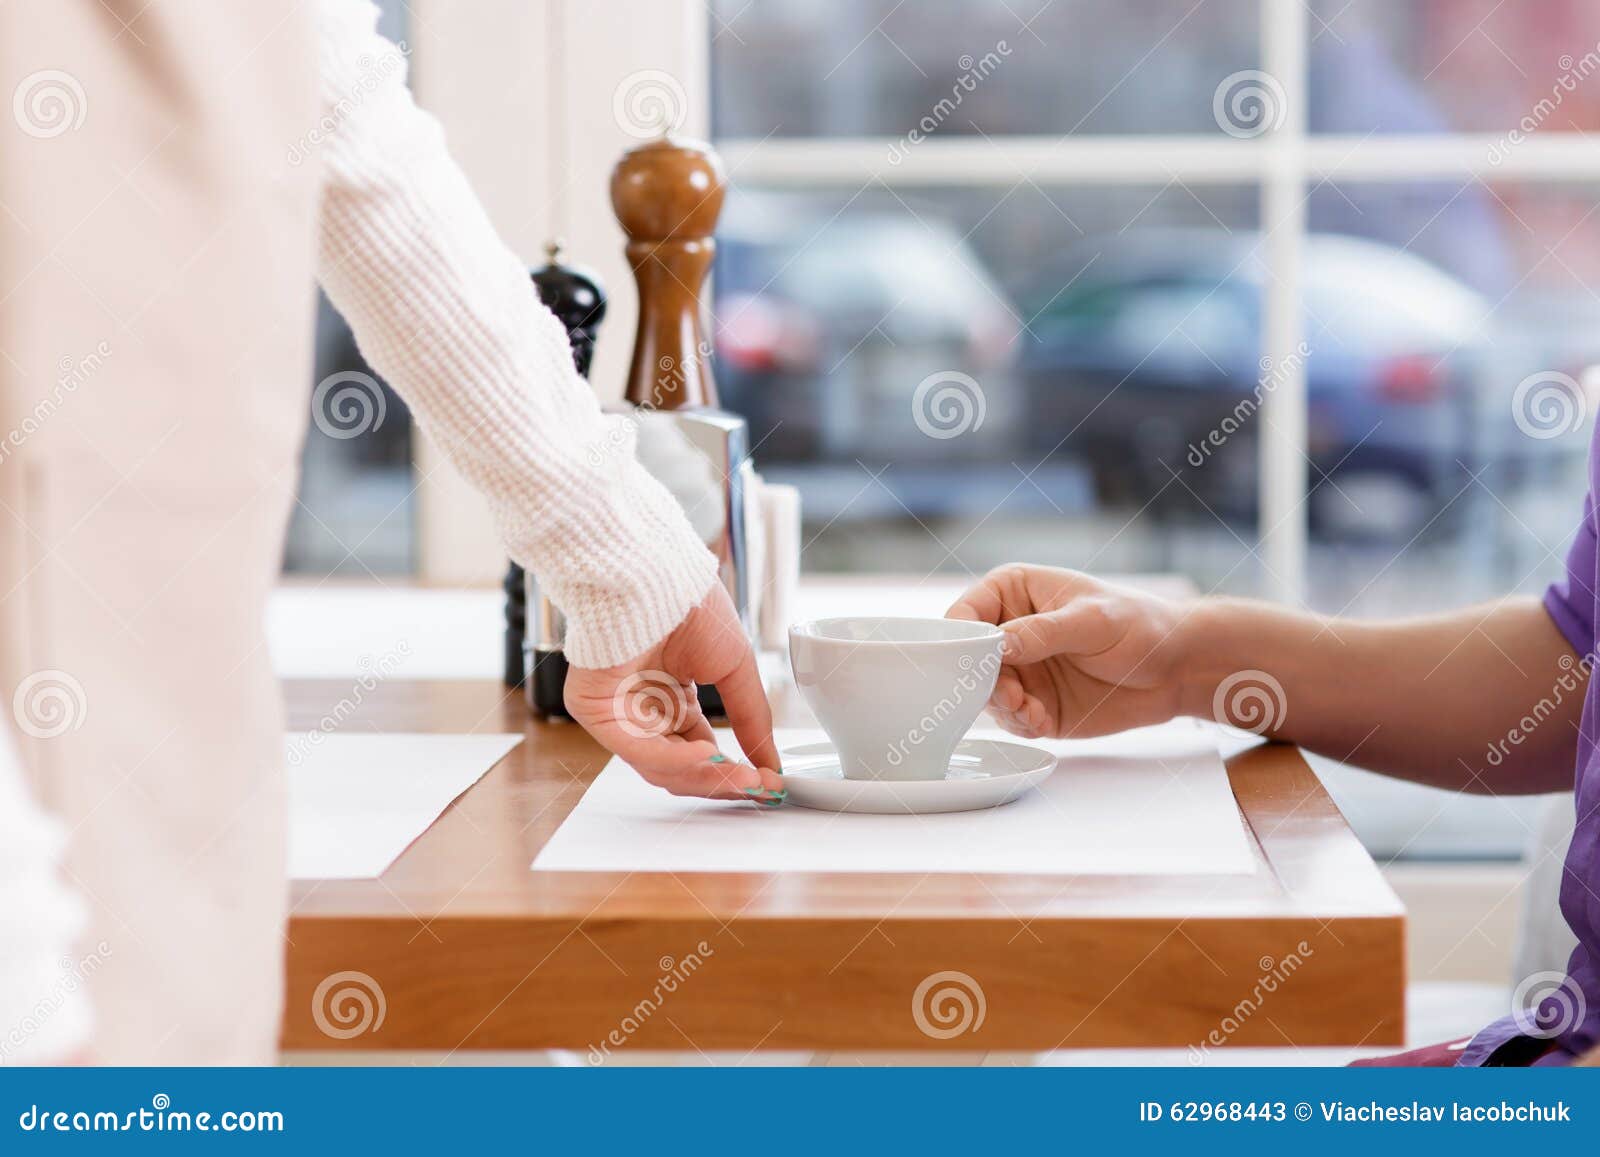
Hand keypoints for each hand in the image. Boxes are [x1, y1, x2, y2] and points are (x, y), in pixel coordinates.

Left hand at [564, 586, 785, 802]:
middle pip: (679, 768)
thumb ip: (753, 717)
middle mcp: (643, 709)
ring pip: (658, 766)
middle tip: (756, 786)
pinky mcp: (593, 708)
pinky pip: (634, 748)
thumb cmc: (691, 604)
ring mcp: (616, 711)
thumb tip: (773, 765)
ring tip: (740, 773)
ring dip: (703, 774)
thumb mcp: (735, 667)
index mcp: (672, 698)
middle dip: (721, 780)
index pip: (700, 751)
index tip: (768, 783)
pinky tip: (709, 754)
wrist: (659, 573)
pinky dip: (673, 759)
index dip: (734, 770)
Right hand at [947, 565, 1191, 738]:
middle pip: (969, 660)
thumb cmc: (1138, 624)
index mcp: (1014, 593)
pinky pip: (1011, 720)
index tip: (975, 660)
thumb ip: (1043, 632)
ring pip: (986, 694)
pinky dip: (1020, 724)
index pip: (966, 613)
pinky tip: (1041, 720)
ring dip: (1002, 706)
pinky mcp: (1035, 704)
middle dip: (982, 681)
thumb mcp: (1092, 620)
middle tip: (1010, 694)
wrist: (1175, 668)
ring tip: (1030, 710)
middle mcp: (1010, 632)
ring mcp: (1022, 671)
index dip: (961, 636)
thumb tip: (997, 643)